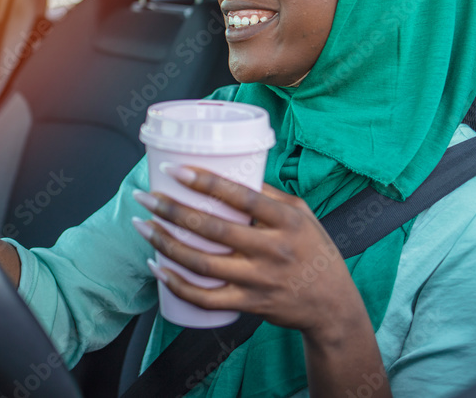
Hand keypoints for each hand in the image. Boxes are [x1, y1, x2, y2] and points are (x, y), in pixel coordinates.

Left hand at [130, 166, 366, 339]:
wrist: (332, 304)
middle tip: (146, 197)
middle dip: (172, 211)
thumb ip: (268, 196)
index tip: (175, 170)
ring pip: (203, 264)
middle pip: (214, 230)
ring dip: (166, 244)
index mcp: (288, 220)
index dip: (207, 182)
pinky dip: (178, 285)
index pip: (243, 197)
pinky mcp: (250, 305)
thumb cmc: (314, 250)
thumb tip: (230, 172)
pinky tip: (158, 268)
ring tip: (143, 227)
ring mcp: (261, 280)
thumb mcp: (302, 215)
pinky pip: (207, 299)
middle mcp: (274, 250)